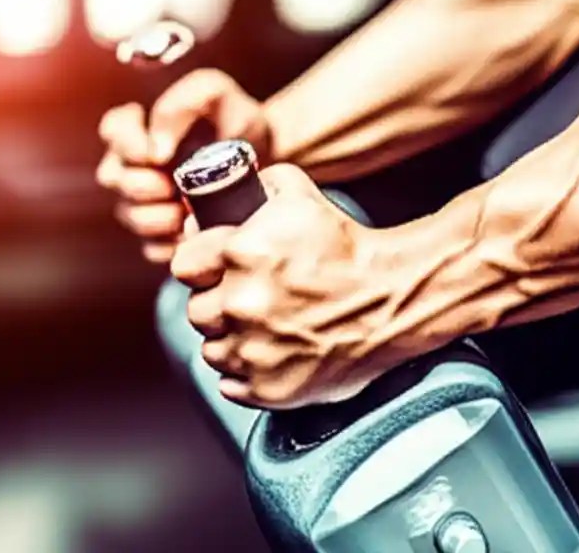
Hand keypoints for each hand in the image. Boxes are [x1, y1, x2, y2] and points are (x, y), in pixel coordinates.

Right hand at [96, 68, 270, 262]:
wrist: (267, 155)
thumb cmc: (236, 120)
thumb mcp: (216, 94)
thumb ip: (182, 103)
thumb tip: (155, 146)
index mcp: (138, 128)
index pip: (111, 130)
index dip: (127, 144)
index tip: (157, 154)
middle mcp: (132, 164)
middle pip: (115, 179)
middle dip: (143, 185)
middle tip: (174, 186)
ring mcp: (143, 201)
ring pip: (132, 216)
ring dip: (158, 217)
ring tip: (189, 210)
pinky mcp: (161, 235)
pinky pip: (152, 247)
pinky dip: (172, 243)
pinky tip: (194, 231)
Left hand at [170, 164, 433, 408]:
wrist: (395, 297)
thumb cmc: (349, 246)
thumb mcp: (299, 195)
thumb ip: (251, 188)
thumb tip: (211, 202)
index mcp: (241, 253)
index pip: (183, 265)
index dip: (200, 265)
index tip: (217, 269)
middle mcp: (241, 304)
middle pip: (197, 311)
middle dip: (218, 303)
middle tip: (249, 297)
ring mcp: (254, 351)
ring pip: (213, 350)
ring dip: (231, 339)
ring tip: (264, 327)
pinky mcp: (271, 389)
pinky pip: (233, 385)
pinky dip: (247, 373)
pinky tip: (272, 354)